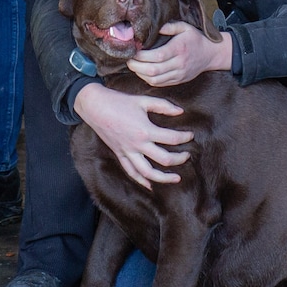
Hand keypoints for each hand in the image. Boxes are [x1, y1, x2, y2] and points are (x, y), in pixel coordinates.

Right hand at [72, 84, 191, 187]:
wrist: (95, 106)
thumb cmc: (119, 102)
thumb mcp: (143, 101)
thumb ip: (164, 106)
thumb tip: (181, 111)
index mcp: (146, 130)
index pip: (172, 139)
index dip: (185, 137)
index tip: (190, 135)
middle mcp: (138, 145)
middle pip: (164, 159)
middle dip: (179, 159)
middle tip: (187, 156)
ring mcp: (128, 152)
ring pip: (148, 173)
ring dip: (164, 178)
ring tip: (176, 178)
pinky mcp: (120, 155)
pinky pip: (131, 172)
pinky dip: (141, 181)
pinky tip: (151, 186)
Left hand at [130, 20, 231, 86]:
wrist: (210, 54)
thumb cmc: (195, 39)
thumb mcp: (185, 27)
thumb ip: (170, 26)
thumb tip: (156, 27)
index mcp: (179, 49)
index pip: (157, 56)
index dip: (142, 56)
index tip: (133, 51)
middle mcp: (179, 64)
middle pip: (153, 70)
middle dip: (136, 66)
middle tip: (128, 60)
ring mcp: (179, 74)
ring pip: (155, 80)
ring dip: (140, 74)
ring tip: (133, 66)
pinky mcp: (178, 80)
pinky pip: (160, 84)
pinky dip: (148, 79)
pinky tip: (142, 72)